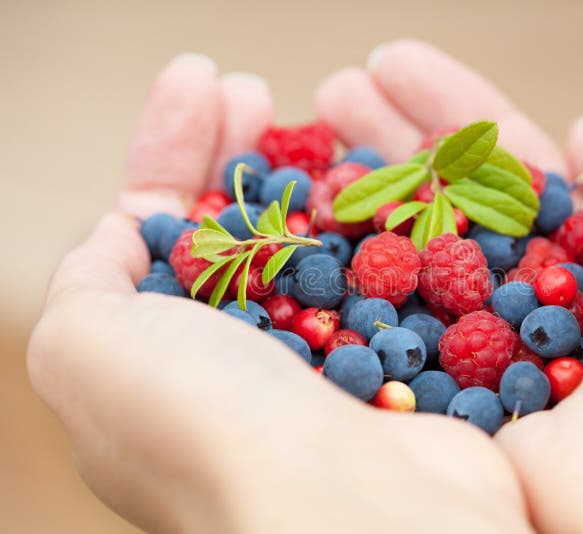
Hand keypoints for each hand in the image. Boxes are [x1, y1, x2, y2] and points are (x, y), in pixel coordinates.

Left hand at [27, 54, 531, 532]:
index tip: (201, 85)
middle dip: (236, 152)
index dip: (170, 154)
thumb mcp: (82, 351)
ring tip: (315, 108)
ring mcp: (320, 359)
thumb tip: (126, 230)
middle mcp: (237, 362)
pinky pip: (376, 266)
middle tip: (254, 89)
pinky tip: (373, 170)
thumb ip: (85, 281)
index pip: (153, 233)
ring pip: (308, 241)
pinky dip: (372, 213)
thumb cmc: (207, 429)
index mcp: (158, 360)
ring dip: (305, 171)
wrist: (356, 514)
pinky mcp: (390, 359)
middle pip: (233, 229)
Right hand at [316, 40, 582, 531]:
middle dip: (382, 144)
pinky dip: (331, 282)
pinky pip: (368, 329)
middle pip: (437, 207)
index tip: (390, 67)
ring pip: (394, 261)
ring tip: (291, 141)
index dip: (444, 113)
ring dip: (346, 199)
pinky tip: (293, 230)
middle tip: (330, 94)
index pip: (495, 164)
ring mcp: (467, 351)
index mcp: (578, 252)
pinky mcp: (429, 399)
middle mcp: (517, 302)